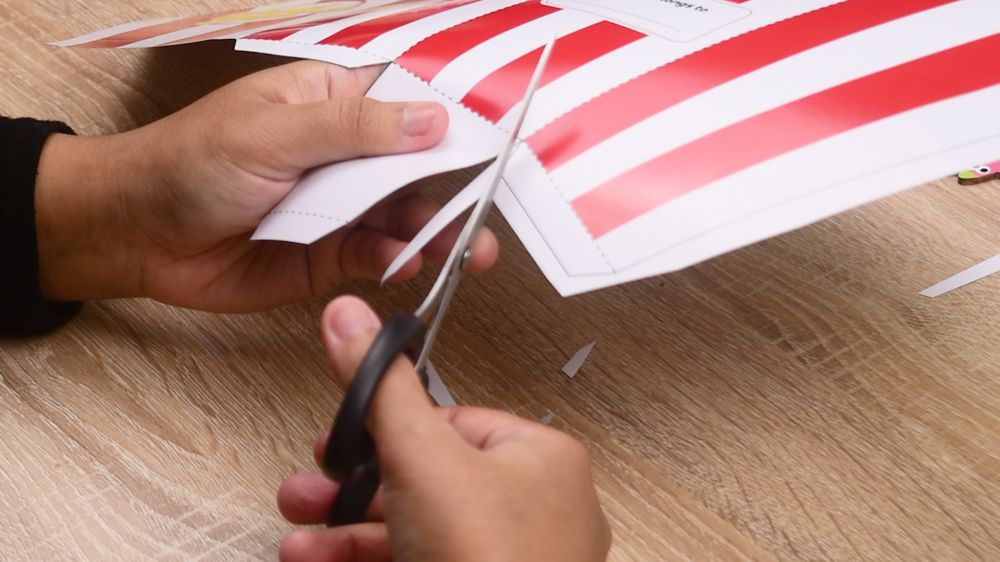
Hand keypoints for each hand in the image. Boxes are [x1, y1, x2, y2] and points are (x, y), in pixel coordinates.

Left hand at [34, 61, 497, 310]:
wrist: (136, 235)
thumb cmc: (189, 162)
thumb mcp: (275, 132)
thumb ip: (355, 130)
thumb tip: (430, 122)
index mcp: (330, 103)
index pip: (406, 105)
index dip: (451, 121)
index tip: (497, 142)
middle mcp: (343, 154)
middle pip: (416, 168)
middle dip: (455, 188)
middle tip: (486, 211)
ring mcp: (338, 206)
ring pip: (402, 217)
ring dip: (434, 233)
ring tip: (465, 249)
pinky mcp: (327, 255)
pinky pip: (374, 256)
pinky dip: (395, 261)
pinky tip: (409, 262)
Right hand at [276, 296, 611, 561]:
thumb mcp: (423, 460)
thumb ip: (382, 390)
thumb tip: (351, 317)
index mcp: (540, 458)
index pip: (452, 421)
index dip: (388, 428)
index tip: (339, 435)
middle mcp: (536, 507)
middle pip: (426, 478)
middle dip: (351, 486)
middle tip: (307, 486)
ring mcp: (513, 559)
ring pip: (418, 529)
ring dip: (347, 531)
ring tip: (297, 536)